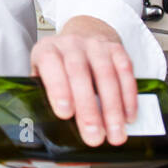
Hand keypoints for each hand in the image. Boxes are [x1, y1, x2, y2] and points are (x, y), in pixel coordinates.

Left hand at [30, 16, 138, 145]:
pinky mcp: (117, 49)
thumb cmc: (59, 63)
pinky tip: (128, 117)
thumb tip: (39, 125)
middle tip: (93, 135)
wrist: (86, 32)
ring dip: (112, 109)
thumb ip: (39, 93)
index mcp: (47, 49)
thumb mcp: (42, 71)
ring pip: (106, 76)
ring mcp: (96, 45)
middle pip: (79, 74)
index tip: (65, 114)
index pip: (51, 64)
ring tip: (114, 134)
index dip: (58, 89)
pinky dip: (128, 98)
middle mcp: (71, 44)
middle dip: (88, 109)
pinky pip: (125, 73)